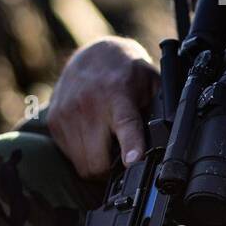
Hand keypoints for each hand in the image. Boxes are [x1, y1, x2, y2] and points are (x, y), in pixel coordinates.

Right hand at [47, 36, 158, 178]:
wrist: (92, 54)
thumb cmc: (127, 72)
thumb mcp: (151, 84)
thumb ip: (159, 110)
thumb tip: (171, 138)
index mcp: (118, 95)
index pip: (125, 124)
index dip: (131, 146)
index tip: (133, 161)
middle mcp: (89, 104)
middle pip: (97, 160)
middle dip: (110, 170)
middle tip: (121, 162)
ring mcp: (67, 114)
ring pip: (82, 164)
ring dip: (95, 164)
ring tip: (106, 148)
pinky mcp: (54, 120)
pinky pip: (69, 155)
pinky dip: (81, 154)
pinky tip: (91, 139)